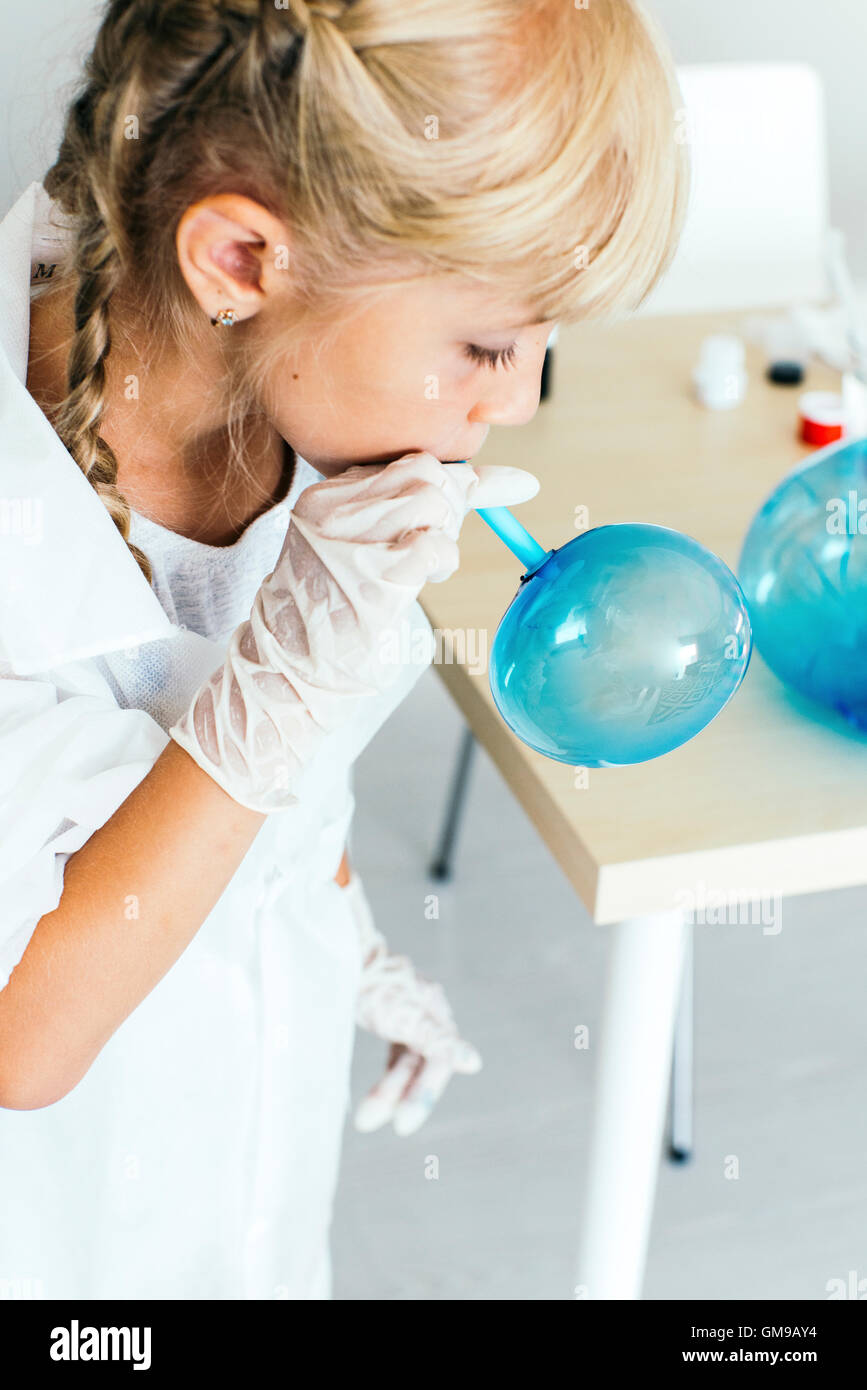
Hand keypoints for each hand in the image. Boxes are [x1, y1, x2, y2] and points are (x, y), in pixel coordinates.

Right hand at [169, 452, 538, 812]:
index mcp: (325, 498)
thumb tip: (492, 477)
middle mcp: (332, 510)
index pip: (404, 460)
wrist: (286, 671)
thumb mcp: (358, 549)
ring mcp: (350, 541)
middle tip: (437, 545)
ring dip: (445, 537)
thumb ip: (410, 512)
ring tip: (424, 569)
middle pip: (423, 471)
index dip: (459, 474)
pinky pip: (436, 545)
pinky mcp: (373, 576)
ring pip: (433, 501)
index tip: (515, 484)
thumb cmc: (329, 616)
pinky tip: (426, 581)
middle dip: (451, 505)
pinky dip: (444, 563)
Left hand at [341, 869, 482, 1136]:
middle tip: (368, 1122)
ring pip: (405, 1063)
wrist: (334, 951)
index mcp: (433, 1008)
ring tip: (364, 1120)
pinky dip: (388, 1076)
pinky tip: (377, 1099)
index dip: (423, 1092)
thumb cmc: (368, 981)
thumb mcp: (401, 1013)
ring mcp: (407, 1013)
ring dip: (388, 1091)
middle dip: (398, 1095)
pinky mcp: (389, 1016)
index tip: (402, 1124)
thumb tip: (473, 1062)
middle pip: (421, 1063)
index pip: (438, 1059)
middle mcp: (425, 1011)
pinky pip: (395, 1055)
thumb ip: (436, 1039)